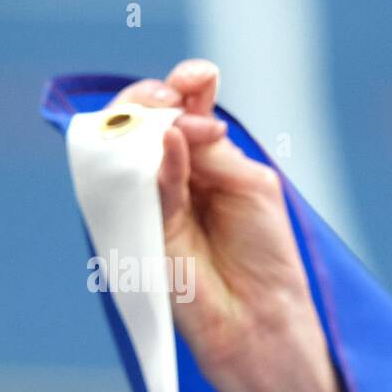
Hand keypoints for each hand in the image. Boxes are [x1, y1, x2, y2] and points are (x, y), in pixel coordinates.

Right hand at [108, 61, 332, 391]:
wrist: (259, 316)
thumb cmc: (265, 253)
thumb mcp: (250, 183)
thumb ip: (212, 150)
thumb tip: (172, 125)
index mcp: (205, 160)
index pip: (183, 108)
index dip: (185, 85)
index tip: (201, 76)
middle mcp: (172, 175)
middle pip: (145, 118)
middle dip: (155, 96)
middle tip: (176, 92)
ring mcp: (149, 200)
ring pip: (126, 145)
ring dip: (140, 118)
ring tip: (166, 109)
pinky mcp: (134, 227)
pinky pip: (131, 185)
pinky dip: (148, 161)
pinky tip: (167, 144)